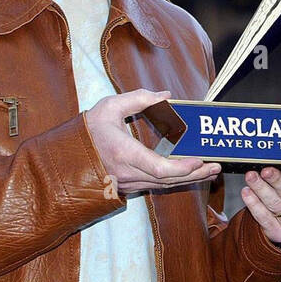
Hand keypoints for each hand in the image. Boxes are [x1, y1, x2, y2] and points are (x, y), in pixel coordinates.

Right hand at [84, 89, 220, 194]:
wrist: (64, 158)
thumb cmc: (88, 131)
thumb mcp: (110, 107)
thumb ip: (138, 99)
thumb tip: (165, 95)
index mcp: (124, 154)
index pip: (160, 169)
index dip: (183, 168)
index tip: (200, 160)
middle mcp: (128, 174)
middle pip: (168, 180)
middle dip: (195, 174)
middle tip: (216, 166)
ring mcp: (128, 183)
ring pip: (163, 186)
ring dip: (188, 179)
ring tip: (210, 169)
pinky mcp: (128, 186)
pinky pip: (156, 185)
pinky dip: (175, 180)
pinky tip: (190, 173)